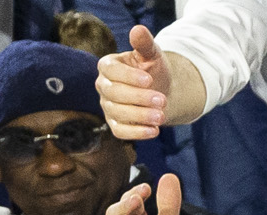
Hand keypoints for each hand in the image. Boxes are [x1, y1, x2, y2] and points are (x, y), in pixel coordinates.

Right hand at [96, 24, 172, 139]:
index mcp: (108, 66)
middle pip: (115, 94)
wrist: (161, 91)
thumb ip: (144, 43)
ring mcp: (108, 107)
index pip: (111, 71)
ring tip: (162, 116)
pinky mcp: (115, 125)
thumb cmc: (153, 70)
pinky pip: (121, 132)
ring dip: (141, 116)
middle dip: (139, 98)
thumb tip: (138, 29)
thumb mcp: (152, 54)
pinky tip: (155, 130)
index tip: (149, 80)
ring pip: (118, 113)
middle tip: (162, 100)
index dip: (129, 76)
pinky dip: (137, 133)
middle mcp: (104, 87)